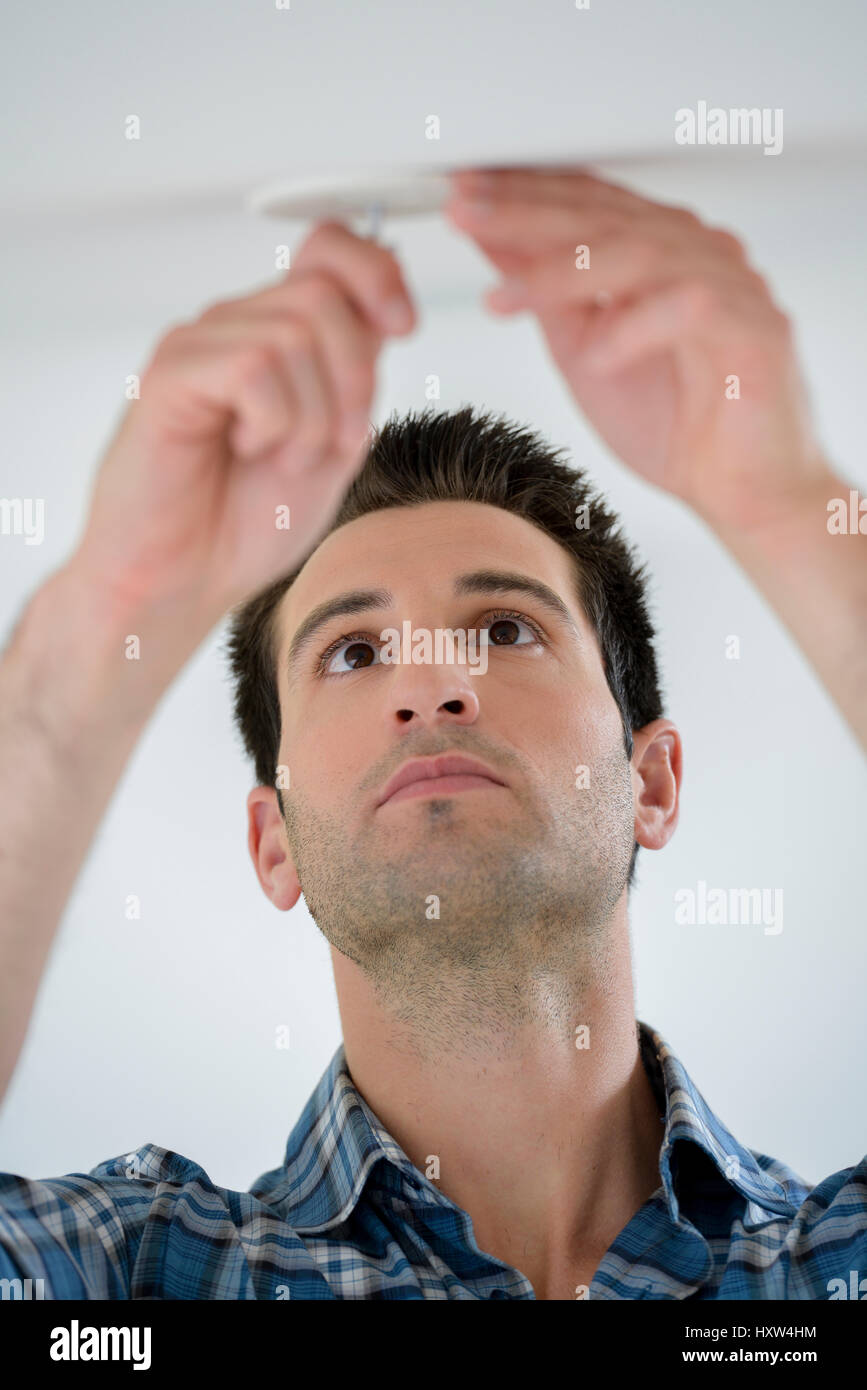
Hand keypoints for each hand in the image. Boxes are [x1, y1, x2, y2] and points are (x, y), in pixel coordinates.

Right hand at [72, 221, 415, 627]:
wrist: (186, 579)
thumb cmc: (246, 521)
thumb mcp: (334, 442)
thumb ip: (357, 375)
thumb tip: (388, 310)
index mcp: (276, 333)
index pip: (329, 246)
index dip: (378, 272)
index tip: (405, 326)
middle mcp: (235, 326)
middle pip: (325, 293)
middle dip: (355, 378)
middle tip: (338, 444)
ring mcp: (198, 344)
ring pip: (295, 333)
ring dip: (314, 416)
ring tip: (282, 458)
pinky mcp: (170, 375)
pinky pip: (255, 367)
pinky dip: (273, 423)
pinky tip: (246, 451)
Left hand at [445, 167, 831, 533]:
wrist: (738, 492)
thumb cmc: (674, 423)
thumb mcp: (582, 351)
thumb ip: (544, 294)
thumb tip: (490, 239)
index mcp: (655, 249)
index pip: (583, 202)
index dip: (519, 192)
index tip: (457, 191)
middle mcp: (695, 252)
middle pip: (603, 216)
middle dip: (525, 214)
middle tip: (463, 211)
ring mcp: (731, 284)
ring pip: (640, 253)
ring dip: (562, 272)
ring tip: (505, 296)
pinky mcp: (757, 329)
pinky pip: (691, 308)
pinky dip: (634, 329)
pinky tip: (595, 356)